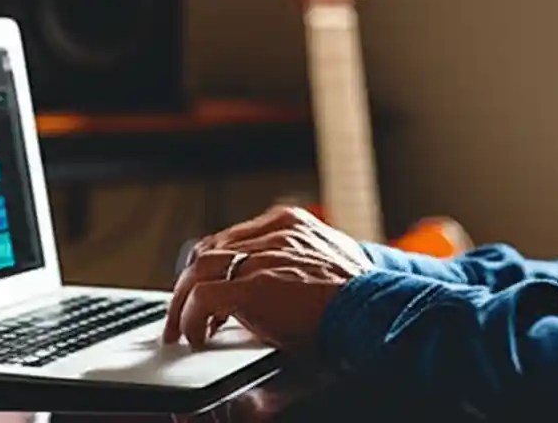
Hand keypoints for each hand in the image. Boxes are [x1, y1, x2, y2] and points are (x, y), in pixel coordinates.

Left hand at [163, 206, 371, 351]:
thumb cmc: (361, 298)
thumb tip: (277, 290)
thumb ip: (298, 265)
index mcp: (290, 222)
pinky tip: (195, 335)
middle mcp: (273, 232)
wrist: (378, 311)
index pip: (232, 236)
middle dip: (191, 282)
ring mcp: (263, 256)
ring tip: (180, 328)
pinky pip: (203, 297)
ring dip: (183, 302)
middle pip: (210, 249)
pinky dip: (191, 317)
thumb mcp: (329, 264)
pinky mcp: (255, 286)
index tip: (205, 286)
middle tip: (183, 312)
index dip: (213, 264)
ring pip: (198, 269)